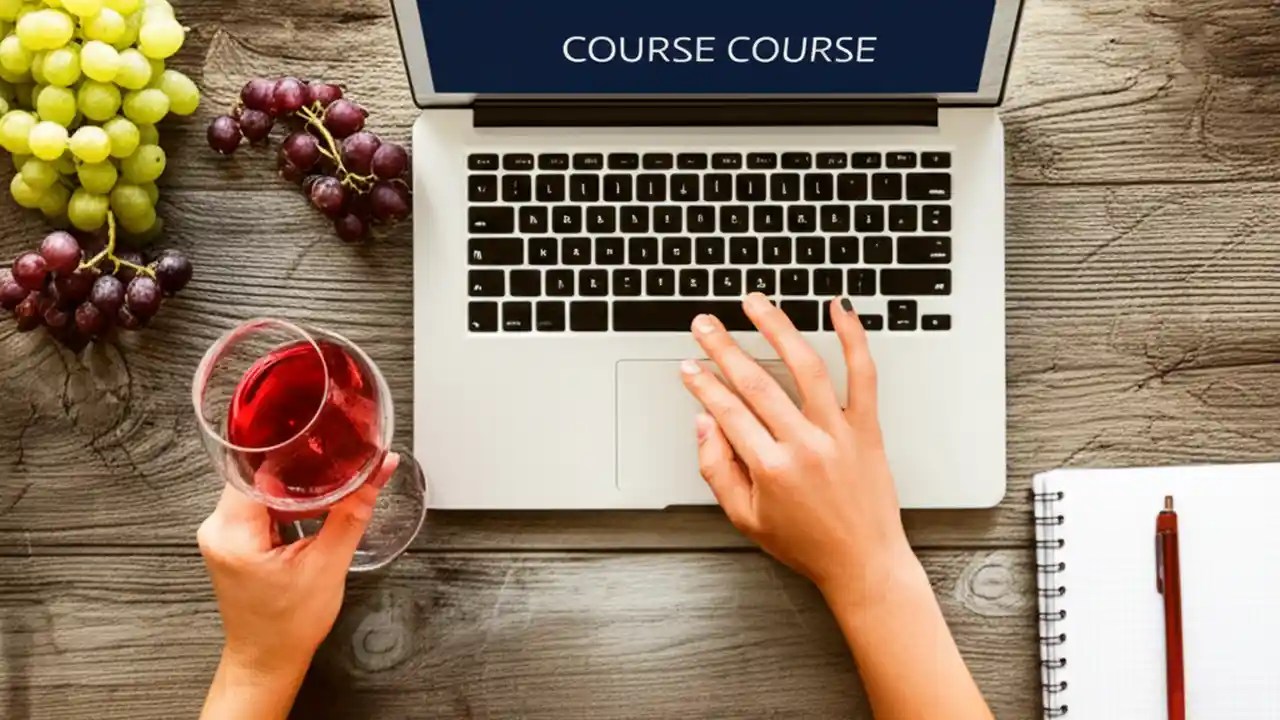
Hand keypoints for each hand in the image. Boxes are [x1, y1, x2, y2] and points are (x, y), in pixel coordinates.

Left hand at [196, 455, 397, 678]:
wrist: (268, 660)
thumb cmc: (287, 626)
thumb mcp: (329, 566)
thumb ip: (353, 513)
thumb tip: (377, 471)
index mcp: (232, 533)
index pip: (253, 467)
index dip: (287, 448)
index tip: (317, 437)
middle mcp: (217, 528)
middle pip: (255, 472)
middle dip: (297, 464)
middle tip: (332, 456)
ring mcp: (222, 533)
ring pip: (258, 485)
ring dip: (293, 483)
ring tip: (326, 483)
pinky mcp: (233, 538)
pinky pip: (258, 503)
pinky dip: (286, 500)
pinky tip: (310, 504)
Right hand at [681, 294, 912, 600]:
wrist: (864, 563)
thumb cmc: (807, 545)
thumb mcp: (746, 519)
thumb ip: (718, 470)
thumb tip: (703, 425)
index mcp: (771, 469)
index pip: (727, 412)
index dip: (702, 384)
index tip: (689, 366)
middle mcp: (804, 446)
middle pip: (756, 383)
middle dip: (724, 348)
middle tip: (705, 325)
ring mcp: (838, 433)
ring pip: (805, 367)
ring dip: (776, 329)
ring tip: (756, 304)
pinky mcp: (867, 428)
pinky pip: (863, 375)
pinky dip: (854, 339)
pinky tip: (840, 310)